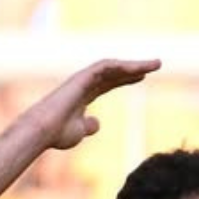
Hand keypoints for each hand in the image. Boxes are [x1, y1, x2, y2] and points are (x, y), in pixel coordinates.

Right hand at [28, 59, 160, 152]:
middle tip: (156, 64)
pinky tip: (138, 69)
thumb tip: (97, 124)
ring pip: (112, 66)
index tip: (142, 77)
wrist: (42, 132)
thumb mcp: (78, 132)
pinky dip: (123, 66)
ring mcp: (82, 79)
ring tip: (155, 64)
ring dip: (134, 64)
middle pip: (114, 72)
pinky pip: (106, 66)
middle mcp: (83, 84)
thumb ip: (88, 126)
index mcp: (83, 96)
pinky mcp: (82, 77)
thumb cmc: (56, 134)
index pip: (108, 83)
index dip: (125, 79)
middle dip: (135, 68)